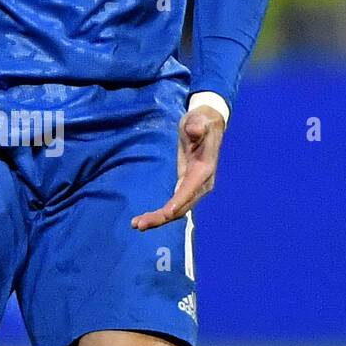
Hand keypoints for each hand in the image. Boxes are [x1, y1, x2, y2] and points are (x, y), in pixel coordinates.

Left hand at [131, 104, 225, 230]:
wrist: (208, 124)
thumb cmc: (201, 121)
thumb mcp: (199, 120)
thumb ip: (197, 126)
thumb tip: (195, 131)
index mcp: (204, 170)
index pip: (190, 190)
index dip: (178, 202)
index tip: (165, 213)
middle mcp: (202, 184)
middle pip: (182, 206)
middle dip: (162, 217)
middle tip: (139, 224)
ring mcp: (195, 187)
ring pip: (178, 210)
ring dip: (159, 219)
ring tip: (137, 225)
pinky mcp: (187, 186)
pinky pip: (175, 205)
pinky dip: (162, 213)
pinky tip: (147, 219)